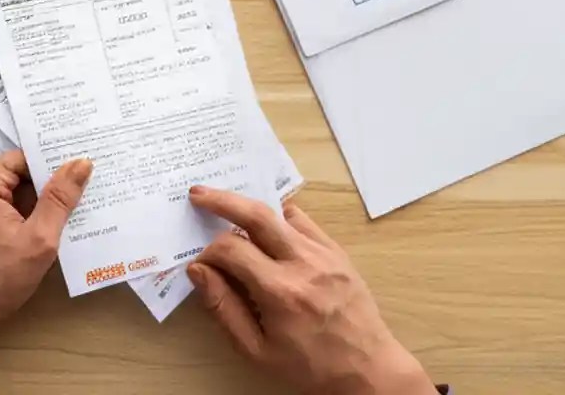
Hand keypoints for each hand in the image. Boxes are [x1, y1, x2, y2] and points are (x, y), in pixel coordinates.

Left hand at [0, 150, 92, 394]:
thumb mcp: (39, 240)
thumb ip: (60, 198)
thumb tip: (81, 163)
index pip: (20, 159)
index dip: (49, 166)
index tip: (76, 175)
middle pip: (10, 174)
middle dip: (40, 185)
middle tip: (74, 193)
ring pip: (2, 191)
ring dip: (27, 200)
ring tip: (58, 211)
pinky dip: (11, 212)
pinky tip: (33, 227)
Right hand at [186, 187, 434, 394]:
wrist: (366, 369)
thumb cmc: (309, 367)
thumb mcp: (256, 350)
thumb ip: (223, 308)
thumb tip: (198, 271)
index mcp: (280, 292)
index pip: (231, 250)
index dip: (208, 253)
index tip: (201, 264)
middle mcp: (303, 264)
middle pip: (257, 215)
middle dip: (222, 200)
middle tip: (198, 194)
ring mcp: (324, 253)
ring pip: (281, 213)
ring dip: (252, 207)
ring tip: (229, 206)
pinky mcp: (337, 252)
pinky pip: (304, 222)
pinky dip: (280, 218)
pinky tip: (267, 225)